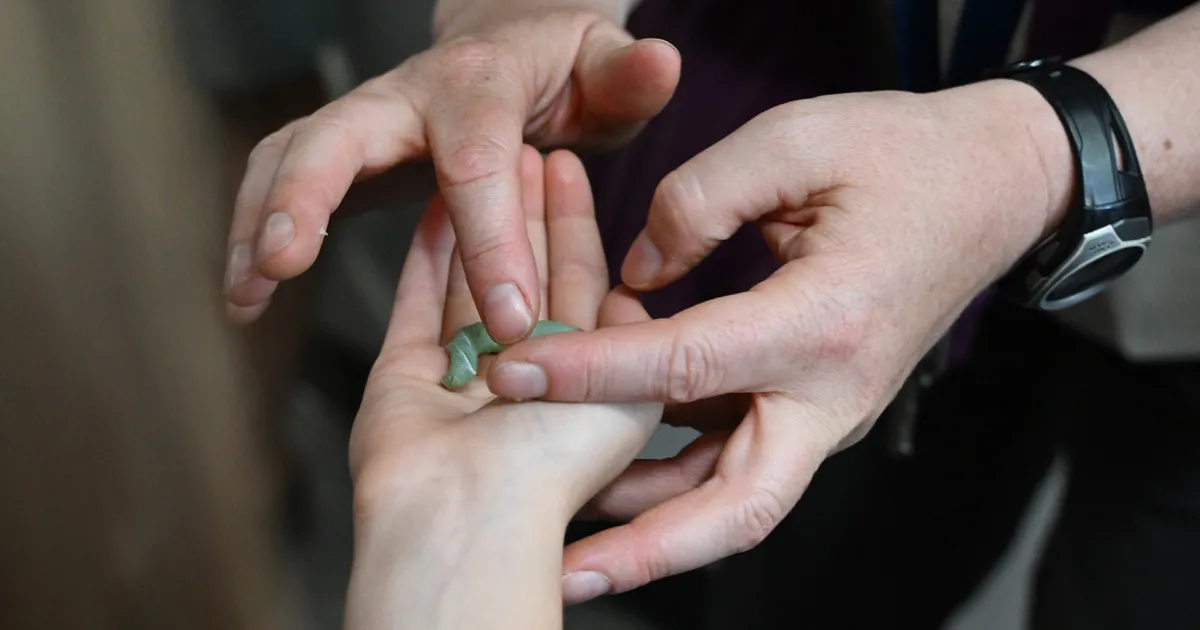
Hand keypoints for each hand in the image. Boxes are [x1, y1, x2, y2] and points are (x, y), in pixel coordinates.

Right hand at [223, 3, 679, 345]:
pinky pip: (280, 185)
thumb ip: (628, 78)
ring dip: (257, 223)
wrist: (510, 47)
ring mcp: (363, 123)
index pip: (475, 163)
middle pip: (338, 135)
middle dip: (305, 196)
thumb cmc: (566, 74)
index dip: (491, 241)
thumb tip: (662, 62)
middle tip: (284, 260)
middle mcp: (405, 97)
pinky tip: (246, 299)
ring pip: (288, 156)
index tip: (513, 320)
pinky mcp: (340, 155)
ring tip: (245, 298)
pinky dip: (254, 236)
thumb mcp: (606, 71)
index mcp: (478, 87)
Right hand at [344, 148, 663, 627]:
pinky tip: (431, 208)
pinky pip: (417, 302)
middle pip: (526, 275)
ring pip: (471, 282)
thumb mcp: (629, 390)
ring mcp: (462, 379)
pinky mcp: (405, 376)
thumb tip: (625, 296)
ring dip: (477, 223)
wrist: (470, 507)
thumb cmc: (558, 460)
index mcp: (582, 386)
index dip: (576, 224)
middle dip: (526, 212)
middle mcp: (524, 382)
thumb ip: (625, 334)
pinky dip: (425, 255)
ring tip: (483, 162)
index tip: (571, 166)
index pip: (582, 285)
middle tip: (525, 149)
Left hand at [483, 80, 1072, 601]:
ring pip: (734, 498)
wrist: (993, 189)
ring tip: (569, 542)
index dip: (593, 371)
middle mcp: (831, 392)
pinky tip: (612, 465)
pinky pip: (737, 462)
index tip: (512, 374)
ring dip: (653, 526)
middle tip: (565, 575)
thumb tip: (628, 276)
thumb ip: (698, 200)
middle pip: (737, 506)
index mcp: (827, 323)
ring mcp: (827, 412)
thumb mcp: (797, 141)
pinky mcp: (813, 409)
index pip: (689, 364)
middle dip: (646, 549)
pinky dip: (674, 476)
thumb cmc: (904, 158)